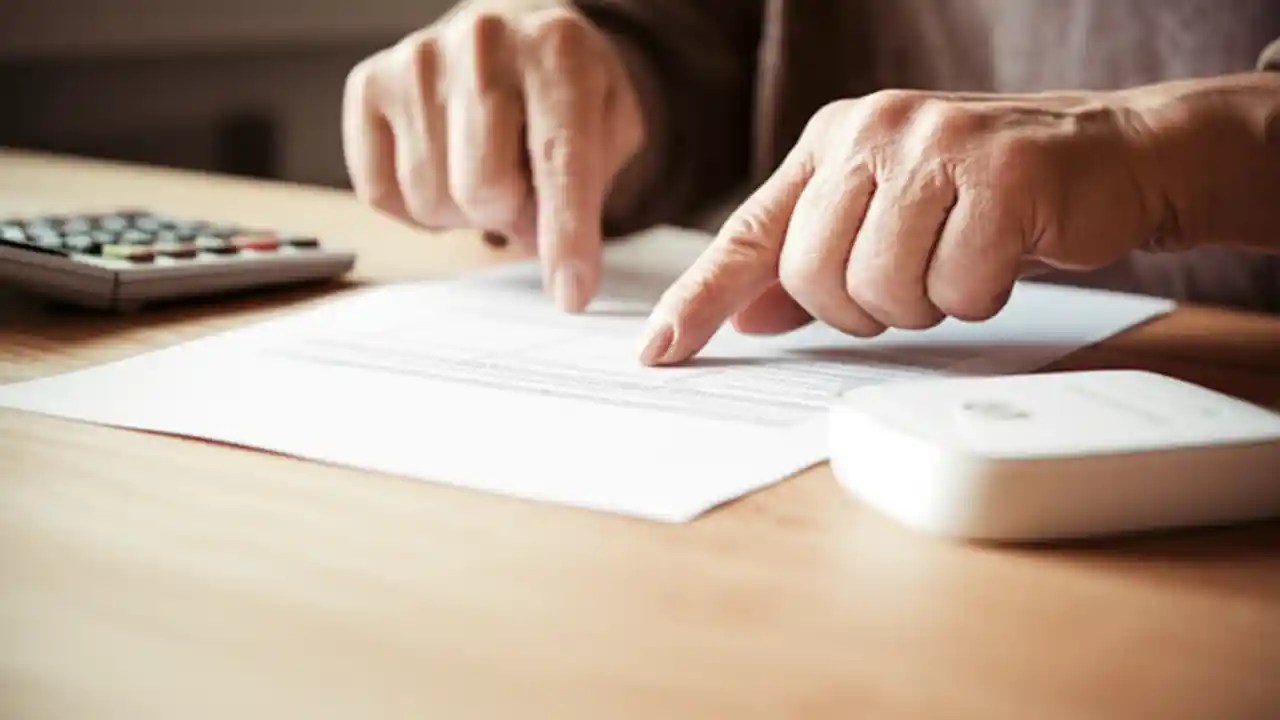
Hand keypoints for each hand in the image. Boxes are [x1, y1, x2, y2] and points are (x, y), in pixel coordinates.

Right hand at [342, 0, 644, 311]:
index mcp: (557, 50)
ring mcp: (416, 61)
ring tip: (486, 169)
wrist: (511, 30)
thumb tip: (551, 260)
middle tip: (527, 197)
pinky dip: (418, 207)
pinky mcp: (368, 84)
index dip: (567, 236)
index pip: (560, 161)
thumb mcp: (611, 125)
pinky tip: (444, 167)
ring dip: (466, 213)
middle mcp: (482, 44)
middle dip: (513, 218)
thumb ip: (590, 187)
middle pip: (483, 190)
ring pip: (431, 201)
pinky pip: (381, 194)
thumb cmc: (563, 88)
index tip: (572, 294)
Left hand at [637, 89, 1166, 364]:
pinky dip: (978, 294)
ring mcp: (935, 144)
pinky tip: (1000, 253)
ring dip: (924, 302)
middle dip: (862, 308)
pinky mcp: (998, 173)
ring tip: (956, 261)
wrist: (1105, 155)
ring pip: (882, 288)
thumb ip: (813, 260)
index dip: (701, 299)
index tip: (659, 351)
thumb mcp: (885, 216)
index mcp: (831, 140)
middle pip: (814, 277)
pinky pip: (957, 287)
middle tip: (910, 282)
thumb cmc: (981, 194)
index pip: (749, 233)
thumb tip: (750, 317)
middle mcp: (871, 130)